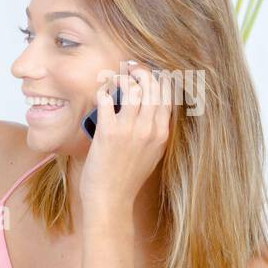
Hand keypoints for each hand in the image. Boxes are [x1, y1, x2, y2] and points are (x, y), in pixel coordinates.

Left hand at [80, 60, 172, 217]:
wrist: (111, 198)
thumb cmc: (126, 179)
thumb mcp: (151, 155)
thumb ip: (153, 134)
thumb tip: (149, 113)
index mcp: (162, 134)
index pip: (167, 96)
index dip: (158, 79)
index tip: (149, 73)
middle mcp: (149, 128)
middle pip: (152, 86)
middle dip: (141, 72)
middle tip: (130, 69)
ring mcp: (130, 129)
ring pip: (133, 88)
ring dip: (122, 77)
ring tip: (114, 77)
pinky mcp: (109, 132)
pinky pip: (106, 99)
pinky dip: (103, 89)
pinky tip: (100, 90)